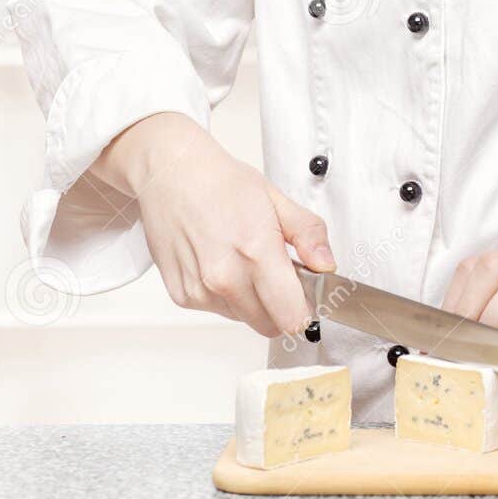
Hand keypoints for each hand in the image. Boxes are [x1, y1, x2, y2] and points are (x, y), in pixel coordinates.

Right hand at [96, 111, 333, 338]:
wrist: (171, 173)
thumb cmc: (221, 183)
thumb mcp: (276, 198)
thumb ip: (308, 234)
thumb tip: (326, 265)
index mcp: (256, 252)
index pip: (291, 318)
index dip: (304, 309)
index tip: (304, 294)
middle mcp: (225, 277)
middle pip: (270, 325)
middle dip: (279, 305)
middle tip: (274, 270)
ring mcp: (201, 290)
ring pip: (243, 319)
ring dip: (251, 301)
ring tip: (242, 259)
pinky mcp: (182, 296)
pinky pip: (217, 310)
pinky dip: (224, 295)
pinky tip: (219, 261)